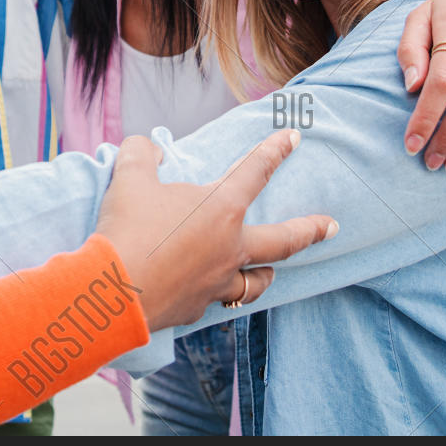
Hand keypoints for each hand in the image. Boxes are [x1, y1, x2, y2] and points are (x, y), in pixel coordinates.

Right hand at [94, 131, 336, 330]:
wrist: (113, 292)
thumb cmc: (127, 229)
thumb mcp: (129, 178)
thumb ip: (140, 154)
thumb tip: (146, 147)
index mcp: (220, 208)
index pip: (255, 171)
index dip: (275, 151)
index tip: (294, 138)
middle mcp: (230, 247)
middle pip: (283, 241)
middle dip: (310, 230)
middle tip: (332, 227)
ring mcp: (218, 282)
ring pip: (255, 281)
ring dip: (265, 274)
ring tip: (269, 272)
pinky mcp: (197, 307)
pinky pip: (217, 300)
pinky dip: (216, 293)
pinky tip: (208, 292)